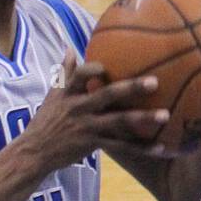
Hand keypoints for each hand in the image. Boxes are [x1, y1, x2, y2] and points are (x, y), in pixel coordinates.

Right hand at [18, 50, 171, 170]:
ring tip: (166, 115)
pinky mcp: (94, 145)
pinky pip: (122, 147)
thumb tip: (71, 47)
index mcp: (69, 93)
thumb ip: (65, 72)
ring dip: (143, 118)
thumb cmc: (47, 120)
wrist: (35, 153)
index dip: (93, 69)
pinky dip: (142, 148)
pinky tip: (162, 147)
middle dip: (131, 87)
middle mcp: (79, 108)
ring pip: (119, 121)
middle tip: (155, 81)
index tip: (108, 65)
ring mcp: (88, 127)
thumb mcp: (53, 95)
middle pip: (107, 95)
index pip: (80, 76)